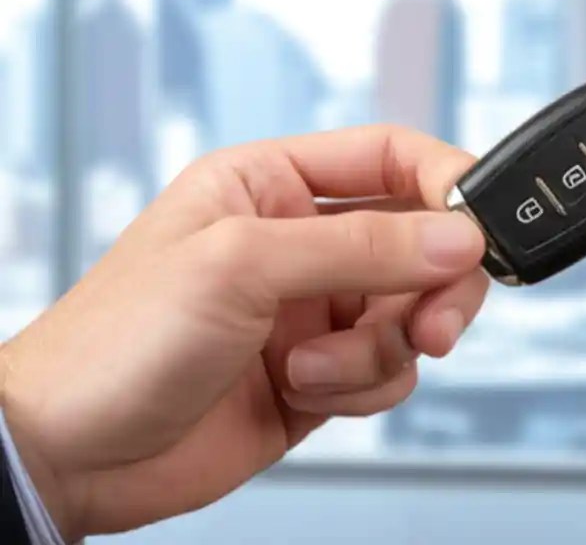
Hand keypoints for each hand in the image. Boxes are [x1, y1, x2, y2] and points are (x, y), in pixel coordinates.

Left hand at [0, 126, 488, 540]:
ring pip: (412, 314)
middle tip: (435, 324)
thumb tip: (458, 235)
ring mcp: (316, 311)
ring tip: (313, 367)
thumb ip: (362, 246)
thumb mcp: (242, 266)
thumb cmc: (116, 343)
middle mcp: (302, 242)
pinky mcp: (325, 374)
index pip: (391, 159)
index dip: (446, 185)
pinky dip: (362, 387)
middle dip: (434, 285)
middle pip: (422, 242)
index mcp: (273, 184)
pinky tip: (302, 390)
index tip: (481, 226)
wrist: (73, 458)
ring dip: (378, 349)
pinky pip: (392, 370)